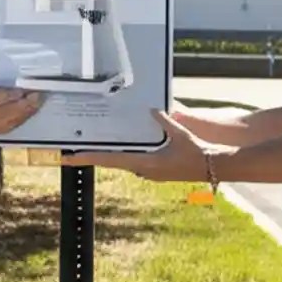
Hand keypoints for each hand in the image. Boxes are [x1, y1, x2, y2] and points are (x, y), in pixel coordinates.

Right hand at [0, 85, 42, 135]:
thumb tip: (14, 93)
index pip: (15, 108)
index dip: (28, 101)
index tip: (37, 92)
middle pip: (17, 118)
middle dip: (30, 108)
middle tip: (40, 97)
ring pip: (14, 124)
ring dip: (25, 115)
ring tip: (34, 105)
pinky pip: (7, 126)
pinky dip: (17, 120)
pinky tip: (19, 115)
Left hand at [60, 109, 230, 180]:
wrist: (213, 167)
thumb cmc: (196, 151)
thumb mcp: (179, 133)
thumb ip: (163, 120)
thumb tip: (151, 109)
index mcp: (145, 162)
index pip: (110, 160)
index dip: (87, 158)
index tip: (68, 157)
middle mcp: (143, 170)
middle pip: (111, 162)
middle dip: (91, 156)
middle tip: (70, 152)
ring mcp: (149, 172)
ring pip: (122, 162)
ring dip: (107, 156)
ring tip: (90, 148)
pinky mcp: (155, 171)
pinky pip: (134, 162)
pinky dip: (123, 155)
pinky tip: (120, 148)